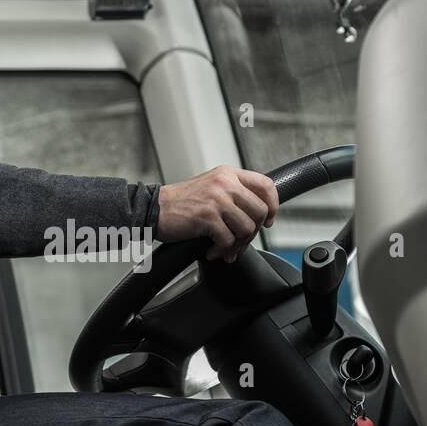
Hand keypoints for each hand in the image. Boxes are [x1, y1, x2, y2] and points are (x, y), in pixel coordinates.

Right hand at [156, 165, 278, 262]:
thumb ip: (234, 194)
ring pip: (247, 228)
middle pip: (260, 211)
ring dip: (237, 245)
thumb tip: (258, 214)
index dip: (273, 205)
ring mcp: (217, 199)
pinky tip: (211, 251)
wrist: (154, 208)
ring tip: (224, 249)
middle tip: (240, 241)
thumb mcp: (212, 187)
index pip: (266, 185)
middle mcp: (225, 183)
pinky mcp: (207, 217)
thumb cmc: (181, 202)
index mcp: (229, 174)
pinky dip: (221, 251)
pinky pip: (228, 240)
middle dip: (253, 232)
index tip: (268, 220)